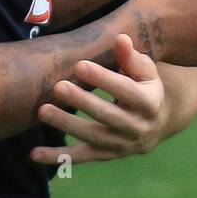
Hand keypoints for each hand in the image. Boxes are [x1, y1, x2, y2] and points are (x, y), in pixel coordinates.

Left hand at [30, 35, 167, 164]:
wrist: (161, 121)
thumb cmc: (146, 86)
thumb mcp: (146, 71)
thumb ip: (131, 57)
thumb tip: (120, 39)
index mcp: (149, 103)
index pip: (125, 90)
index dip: (103, 79)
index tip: (79, 65)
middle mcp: (138, 128)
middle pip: (107, 116)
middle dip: (82, 102)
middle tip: (58, 87)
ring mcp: (122, 145)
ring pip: (92, 137)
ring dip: (66, 125)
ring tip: (43, 111)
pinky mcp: (106, 155)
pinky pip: (81, 158)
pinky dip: (58, 157)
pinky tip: (35, 153)